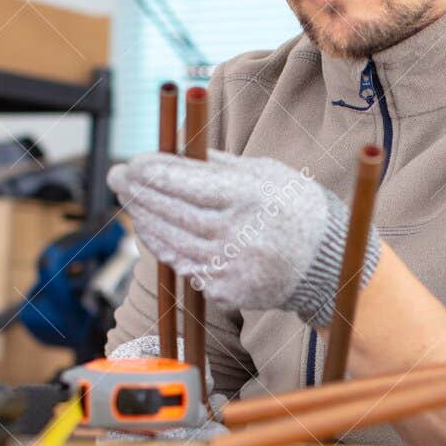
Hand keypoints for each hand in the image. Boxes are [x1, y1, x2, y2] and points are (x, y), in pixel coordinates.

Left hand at [107, 150, 380, 325]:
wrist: (329, 264)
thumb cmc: (296, 207)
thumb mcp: (266, 173)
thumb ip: (220, 165)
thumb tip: (176, 154)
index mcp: (247, 196)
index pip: (186, 182)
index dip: (153, 172)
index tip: (133, 162)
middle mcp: (237, 233)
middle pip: (171, 211)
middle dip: (139, 192)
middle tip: (117, 176)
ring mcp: (230, 266)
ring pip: (171, 241)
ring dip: (145, 220)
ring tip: (131, 202)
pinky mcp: (226, 291)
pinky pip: (184, 266)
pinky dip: (164, 248)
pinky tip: (151, 233)